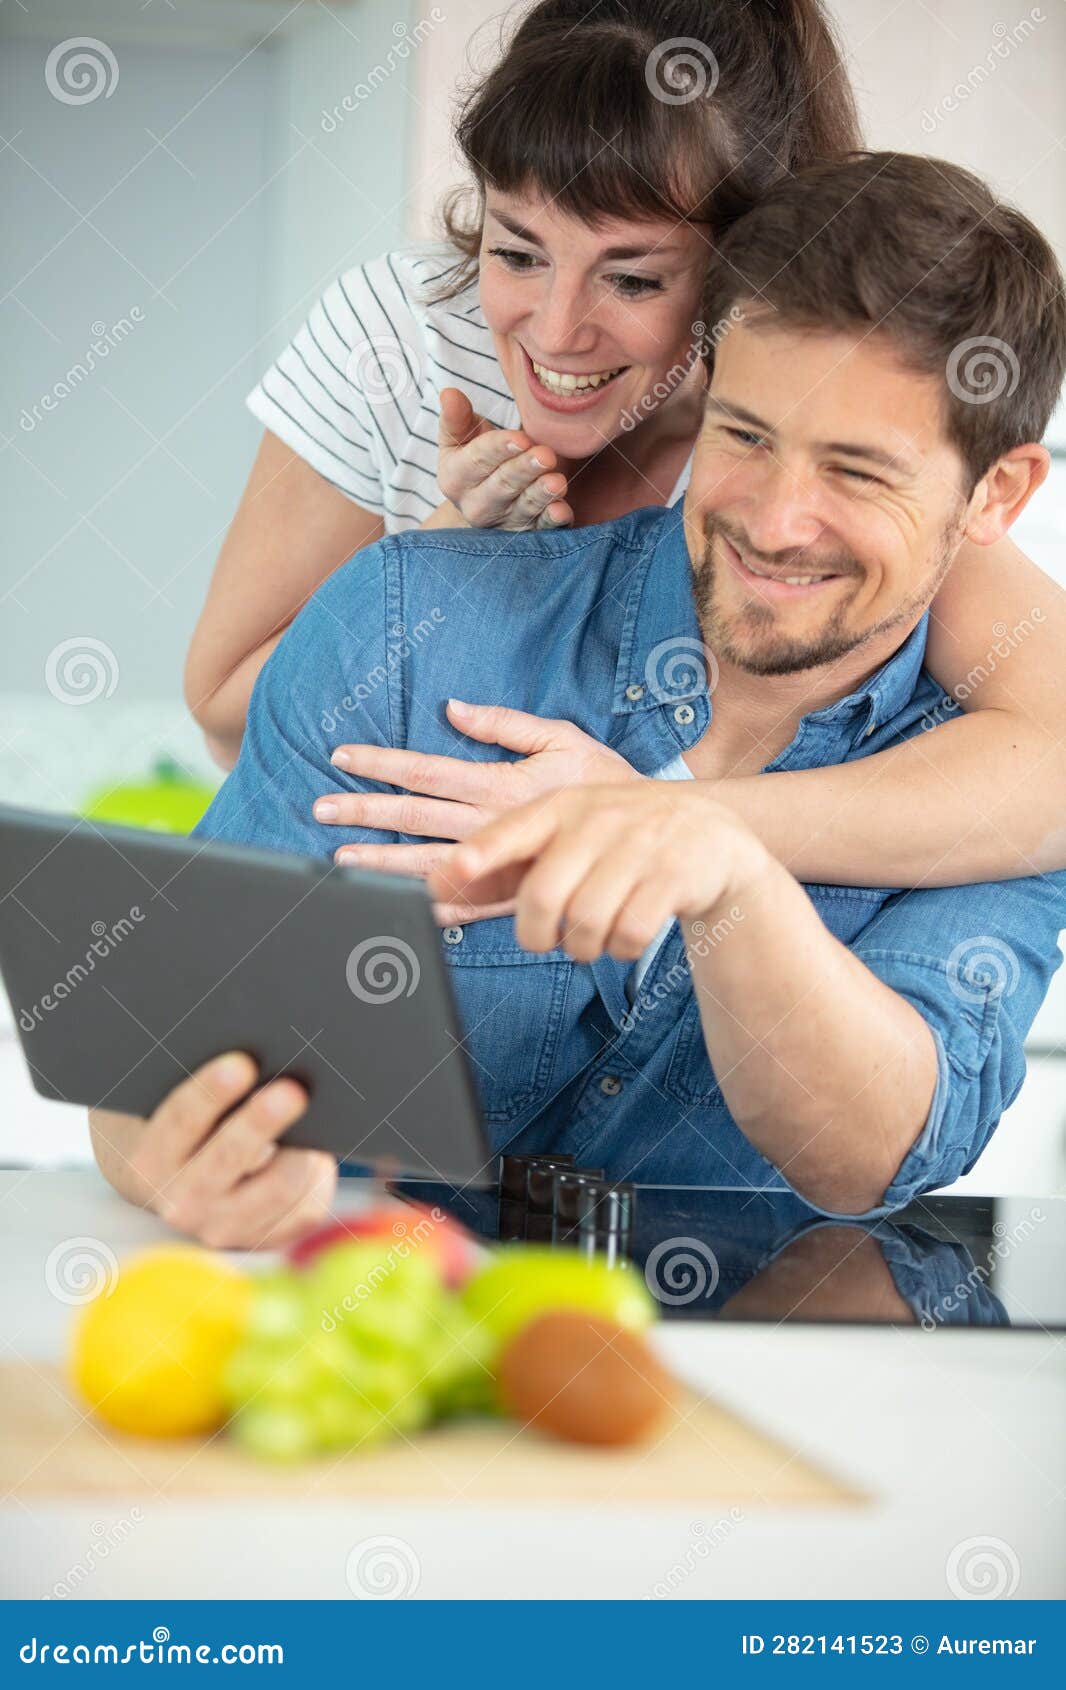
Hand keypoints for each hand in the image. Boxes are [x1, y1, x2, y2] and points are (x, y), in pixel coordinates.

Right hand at [115, 1052, 334, 1249]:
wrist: (176, 1186)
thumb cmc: (184, 1127)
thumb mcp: (171, 1109)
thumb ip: (204, 1091)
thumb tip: (261, 1057)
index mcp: (149, 1160)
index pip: (179, 1121)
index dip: (210, 1092)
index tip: (242, 1064)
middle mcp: (182, 1201)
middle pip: (229, 1157)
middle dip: (261, 1121)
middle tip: (292, 1090)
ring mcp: (224, 1226)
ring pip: (277, 1187)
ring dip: (301, 1152)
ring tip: (319, 1116)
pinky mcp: (266, 1237)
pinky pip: (304, 1208)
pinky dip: (317, 1174)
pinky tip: (320, 1148)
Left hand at [316, 700, 639, 922]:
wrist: (649, 840)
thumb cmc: (604, 782)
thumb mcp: (561, 738)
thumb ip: (506, 724)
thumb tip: (454, 709)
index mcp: (498, 783)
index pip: (424, 769)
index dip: (380, 762)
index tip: (341, 756)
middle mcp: (490, 825)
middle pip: (413, 816)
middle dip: (363, 811)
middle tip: (319, 808)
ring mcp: (498, 864)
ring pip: (426, 863)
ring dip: (381, 861)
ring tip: (341, 858)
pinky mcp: (511, 896)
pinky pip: (463, 908)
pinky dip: (427, 907)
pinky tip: (394, 904)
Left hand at [427, 785, 768, 959]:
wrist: (715, 832)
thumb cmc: (621, 837)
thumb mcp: (567, 827)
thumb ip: (507, 854)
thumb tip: (438, 884)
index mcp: (562, 807)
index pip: (510, 830)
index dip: (476, 856)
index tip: (443, 876)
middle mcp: (597, 821)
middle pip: (543, 896)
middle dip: (535, 935)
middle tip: (545, 941)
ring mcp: (639, 846)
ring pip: (585, 923)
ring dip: (583, 947)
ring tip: (591, 939)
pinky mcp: (674, 875)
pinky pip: (629, 934)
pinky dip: (621, 949)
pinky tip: (624, 937)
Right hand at [437, 387, 573, 529]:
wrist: (483, 498)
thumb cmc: (473, 457)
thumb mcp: (460, 437)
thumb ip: (456, 418)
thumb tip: (448, 393)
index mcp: (454, 478)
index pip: (477, 460)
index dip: (499, 449)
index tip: (520, 438)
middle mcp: (476, 505)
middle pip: (502, 485)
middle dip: (524, 470)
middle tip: (546, 456)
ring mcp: (503, 521)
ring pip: (524, 507)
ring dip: (541, 495)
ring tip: (558, 482)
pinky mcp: (527, 533)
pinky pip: (541, 529)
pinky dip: (552, 521)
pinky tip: (562, 511)